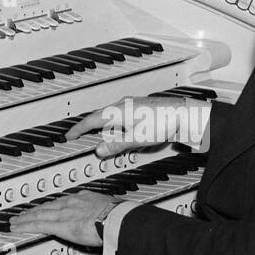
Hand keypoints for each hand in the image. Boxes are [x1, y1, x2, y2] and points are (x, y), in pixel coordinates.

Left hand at [11, 192, 117, 247]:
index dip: (49, 206)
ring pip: (39, 215)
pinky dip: (26, 226)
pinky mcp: (60, 225)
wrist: (117, 219)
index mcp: (82, 198)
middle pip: (46, 207)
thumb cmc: (119, 216)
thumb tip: (105, 217)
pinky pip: (39, 225)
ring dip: (26, 218)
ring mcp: (64, 213)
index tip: (43, 208)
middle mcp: (70, 203)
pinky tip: (18, 227)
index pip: (60, 202)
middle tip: (21, 213)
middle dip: (33, 211)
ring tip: (16, 221)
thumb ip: (101, 211)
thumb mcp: (108, 208)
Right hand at [67, 94, 208, 156]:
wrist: (185, 115)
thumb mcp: (135, 139)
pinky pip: (122, 116)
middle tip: (81, 136)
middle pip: (100, 117)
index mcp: (117, 111)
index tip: (69, 135)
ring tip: (105, 139)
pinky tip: (125, 133)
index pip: (91, 120)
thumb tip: (100, 150)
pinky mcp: (142, 108)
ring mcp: (133, 105)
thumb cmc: (163, 123)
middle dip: (90, 128)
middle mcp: (123, 105)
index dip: (78, 129)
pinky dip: (117, 126)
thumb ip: (115, 145)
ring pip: (112, 116)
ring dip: (105, 128)